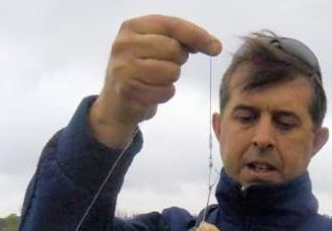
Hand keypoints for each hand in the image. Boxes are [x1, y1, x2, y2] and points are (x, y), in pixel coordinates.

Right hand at [89, 15, 221, 146]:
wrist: (116, 103)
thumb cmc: (141, 70)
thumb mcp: (154, 47)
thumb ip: (180, 40)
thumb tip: (213, 45)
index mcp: (132, 26)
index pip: (171, 25)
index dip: (196, 35)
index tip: (215, 47)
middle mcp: (124, 44)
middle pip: (172, 49)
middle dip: (178, 60)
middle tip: (166, 65)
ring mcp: (124, 67)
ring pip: (171, 71)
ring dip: (171, 78)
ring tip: (156, 79)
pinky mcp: (128, 90)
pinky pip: (166, 91)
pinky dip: (165, 94)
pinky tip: (152, 92)